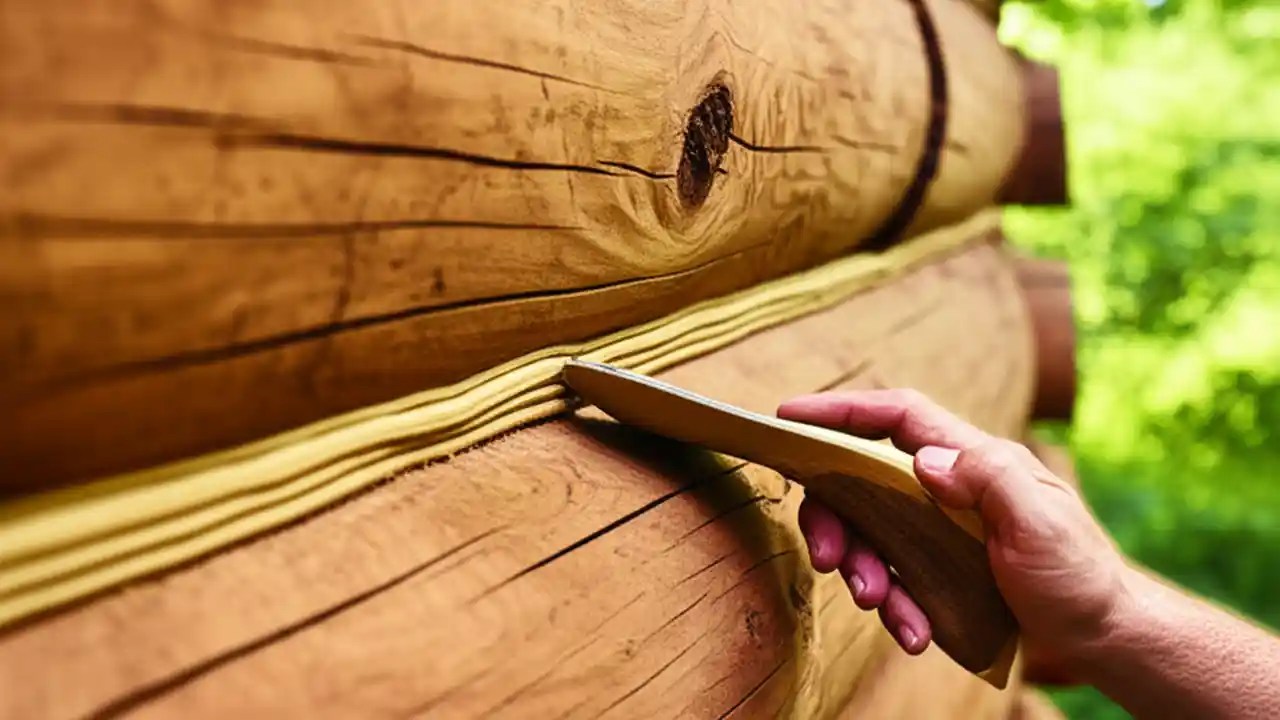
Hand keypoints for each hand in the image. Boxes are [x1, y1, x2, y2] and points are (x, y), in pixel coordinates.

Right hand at [776, 389, 1133, 671]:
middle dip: (835, 517)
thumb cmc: (1081, 574)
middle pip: (862, 479)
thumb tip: (921, 458)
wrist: (1103, 637)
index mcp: (974, 459)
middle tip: (830, 558)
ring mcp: (939, 530)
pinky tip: (914, 633)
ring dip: (862, 569)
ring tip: (879, 603)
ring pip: (870, 534)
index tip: (790, 415)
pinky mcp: (937, 572)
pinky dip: (895, 606)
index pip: (898, 416)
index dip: (843, 410)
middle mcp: (948, 487)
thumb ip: (984, 477)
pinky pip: (895, 580)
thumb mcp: (1040, 520)